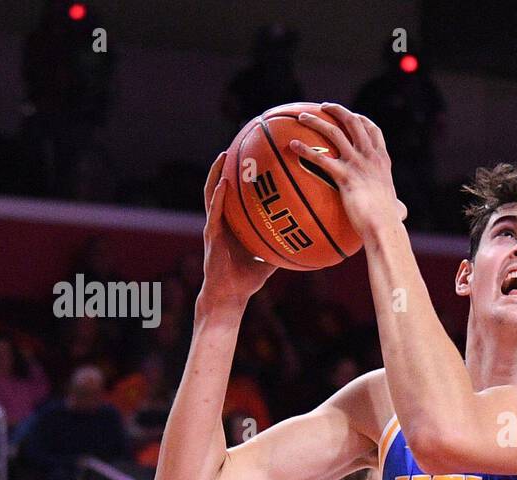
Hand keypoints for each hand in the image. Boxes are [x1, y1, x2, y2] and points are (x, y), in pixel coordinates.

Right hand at [199, 152, 276, 313]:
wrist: (229, 297)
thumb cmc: (247, 280)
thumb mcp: (271, 259)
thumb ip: (283, 247)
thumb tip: (306, 241)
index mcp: (234, 225)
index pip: (238, 195)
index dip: (243, 177)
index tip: (253, 157)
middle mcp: (222, 221)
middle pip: (223, 186)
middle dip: (229, 166)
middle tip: (240, 145)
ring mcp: (214, 227)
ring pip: (212, 193)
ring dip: (217, 173)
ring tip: (225, 154)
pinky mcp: (211, 236)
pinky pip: (214, 212)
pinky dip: (218, 196)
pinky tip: (223, 183)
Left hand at [291, 103, 407, 238]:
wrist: (384, 225)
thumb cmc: (389, 221)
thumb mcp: (396, 207)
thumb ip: (397, 205)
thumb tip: (401, 212)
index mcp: (382, 160)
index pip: (373, 131)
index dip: (362, 119)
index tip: (352, 115)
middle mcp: (369, 157)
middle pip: (353, 122)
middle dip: (337, 110)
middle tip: (323, 107)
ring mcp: (356, 164)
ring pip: (334, 132)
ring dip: (316, 121)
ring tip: (301, 116)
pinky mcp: (344, 176)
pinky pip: (320, 158)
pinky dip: (305, 149)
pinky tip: (293, 145)